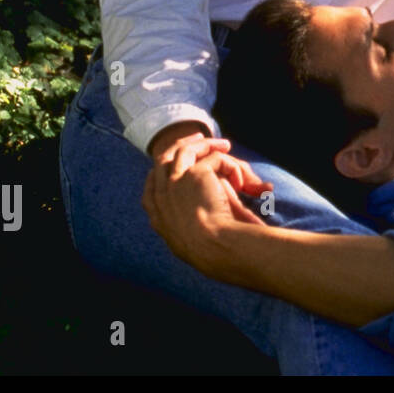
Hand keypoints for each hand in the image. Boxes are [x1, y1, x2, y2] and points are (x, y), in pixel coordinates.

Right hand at [142, 146, 272, 277]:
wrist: (211, 247)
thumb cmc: (207, 252)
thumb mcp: (190, 242)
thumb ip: (189, 227)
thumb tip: (199, 224)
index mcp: (157, 214)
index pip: (152, 183)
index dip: (164, 170)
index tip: (178, 163)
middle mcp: (160, 194)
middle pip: (164, 159)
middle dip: (179, 146)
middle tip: (197, 140)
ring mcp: (174, 182)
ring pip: (185, 151)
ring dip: (205, 144)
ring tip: (224, 145)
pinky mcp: (195, 174)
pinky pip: (215, 159)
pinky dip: (231, 166)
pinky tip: (241, 181)